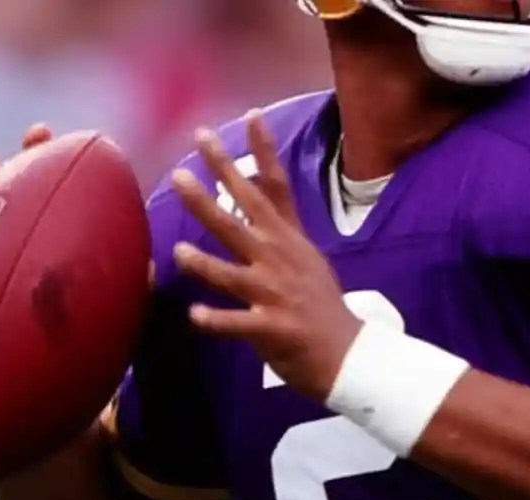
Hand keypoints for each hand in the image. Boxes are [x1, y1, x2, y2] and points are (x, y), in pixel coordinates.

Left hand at [171, 114, 361, 402]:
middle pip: (244, 217)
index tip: (250, 114)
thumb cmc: (320, 307)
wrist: (348, 354)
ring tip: (180, 251)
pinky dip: (216, 321)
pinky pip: (238, 324)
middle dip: (215, 192)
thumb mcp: (305, 258)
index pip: (274, 185)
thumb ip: (278, 227)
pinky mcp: (272, 328)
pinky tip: (195, 316)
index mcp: (289, 241)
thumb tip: (256, 191)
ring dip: (206, 264)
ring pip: (234, 274)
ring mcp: (276, 294)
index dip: (263, 150)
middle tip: (185, 165)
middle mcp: (280, 260)